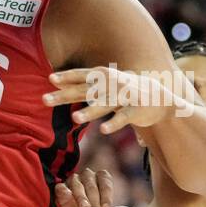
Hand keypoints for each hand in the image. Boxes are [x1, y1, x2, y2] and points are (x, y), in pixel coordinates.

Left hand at [44, 66, 190, 134]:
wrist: (160, 98)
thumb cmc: (126, 91)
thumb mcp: (105, 84)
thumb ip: (82, 84)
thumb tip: (56, 82)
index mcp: (105, 77)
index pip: (83, 76)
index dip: (67, 77)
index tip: (50, 79)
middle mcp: (113, 85)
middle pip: (86, 91)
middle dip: (66, 95)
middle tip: (45, 100)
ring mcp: (125, 97)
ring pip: (104, 105)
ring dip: (90, 111)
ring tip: (75, 119)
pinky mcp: (136, 111)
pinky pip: (123, 118)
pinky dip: (114, 124)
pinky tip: (103, 130)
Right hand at [54, 167, 114, 206]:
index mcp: (102, 179)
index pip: (106, 185)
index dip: (106, 197)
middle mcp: (88, 176)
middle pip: (92, 186)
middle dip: (95, 202)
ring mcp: (73, 180)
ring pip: (78, 186)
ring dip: (82, 197)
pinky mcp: (60, 187)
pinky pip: (61, 187)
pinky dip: (64, 191)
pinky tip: (67, 195)